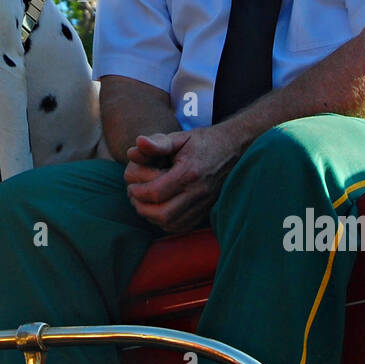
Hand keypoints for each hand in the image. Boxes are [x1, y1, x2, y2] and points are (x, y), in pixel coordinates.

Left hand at [124, 123, 245, 232]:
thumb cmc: (202, 142)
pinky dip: (166, 222)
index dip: (138, 192)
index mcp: (189, 172)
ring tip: (143, 203)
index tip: (131, 185)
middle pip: (163, 213)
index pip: (156, 192)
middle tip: (134, 196)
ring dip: (152, 216)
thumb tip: (137, 143)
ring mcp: (205, 204)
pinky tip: (159, 209)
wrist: (233, 149)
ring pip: (171, 223)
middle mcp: (199, 192)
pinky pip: (182, 226)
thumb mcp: (179, 137)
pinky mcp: (207, 211)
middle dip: (142, 207)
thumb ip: (157, 143)